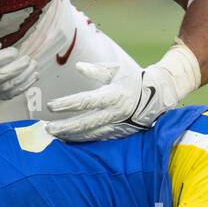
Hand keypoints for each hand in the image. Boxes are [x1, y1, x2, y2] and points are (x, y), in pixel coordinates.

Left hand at [44, 62, 175, 141]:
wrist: (159, 96)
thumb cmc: (134, 80)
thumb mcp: (116, 71)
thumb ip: (96, 70)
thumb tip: (78, 67)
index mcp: (113, 95)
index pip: (85, 101)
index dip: (67, 104)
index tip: (51, 105)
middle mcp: (115, 113)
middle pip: (85, 123)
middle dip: (65, 127)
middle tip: (48, 128)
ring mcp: (118, 126)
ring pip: (90, 134)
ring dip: (72, 136)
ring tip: (56, 135)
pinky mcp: (120, 134)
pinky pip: (99, 138)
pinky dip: (84, 139)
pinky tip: (71, 140)